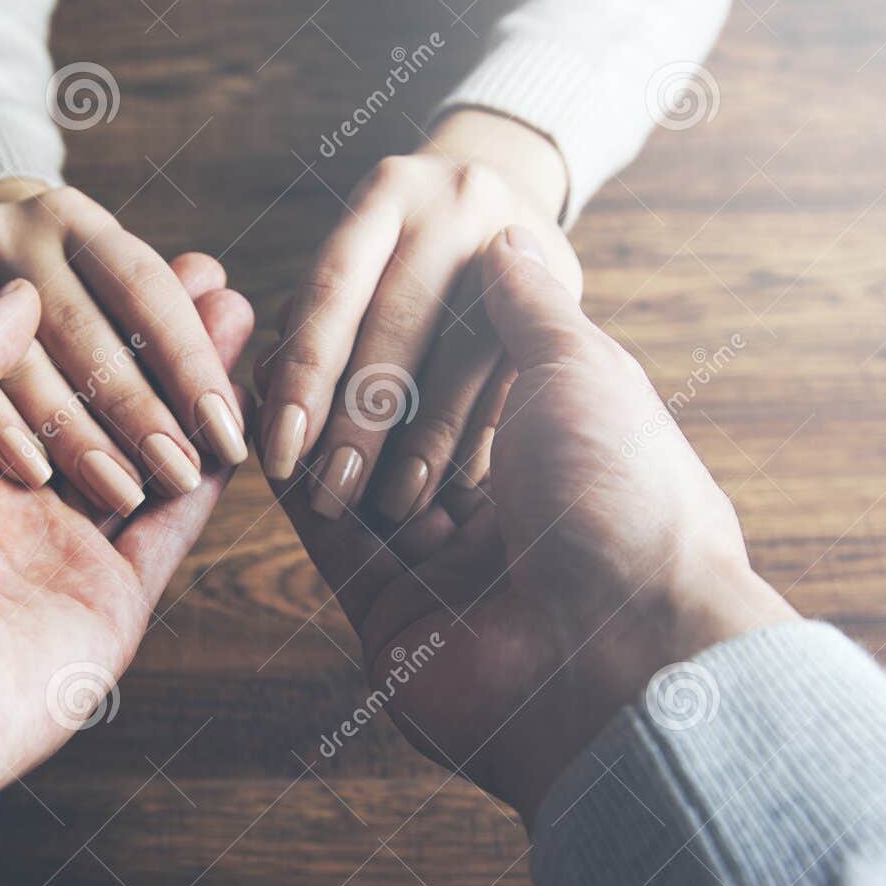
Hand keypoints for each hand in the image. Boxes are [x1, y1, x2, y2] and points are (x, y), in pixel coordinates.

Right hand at [0, 179, 247, 516]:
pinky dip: (6, 434)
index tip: (228, 426)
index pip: (145, 291)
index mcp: (71, 217)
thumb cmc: (65, 282)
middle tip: (183, 470)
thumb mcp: (112, 277)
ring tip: (129, 490)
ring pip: (26, 370)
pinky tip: (42, 475)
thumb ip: (173, 306)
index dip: (191, 362)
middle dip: (140, 411)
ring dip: (82, 437)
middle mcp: (10, 238)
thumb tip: (231, 304)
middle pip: (86, 335)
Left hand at [0, 265, 254, 877]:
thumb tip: (22, 296)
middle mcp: (1, 507)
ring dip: (195, 392)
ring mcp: (57, 558)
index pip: (34, 373)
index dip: (90, 317)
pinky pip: (170, 529)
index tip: (141, 261)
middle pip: (98, 409)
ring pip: (145, 459)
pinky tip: (242, 407)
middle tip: (213, 278)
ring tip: (241, 318)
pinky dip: (212, 472)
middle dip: (156, 345)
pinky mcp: (107, 608)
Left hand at [258, 110, 582, 523]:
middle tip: (333, 495)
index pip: (333, 292)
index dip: (306, 377)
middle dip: (361, 422)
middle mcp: (453, 203)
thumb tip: (275, 405)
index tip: (282, 454)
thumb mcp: (359, 260)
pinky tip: (452, 488)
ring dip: (426, 443)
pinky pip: (511, 376)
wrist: (514, 192)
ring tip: (396, 507)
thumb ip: (318, 321)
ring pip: (462, 359)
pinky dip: (477, 436)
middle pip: (397, 326)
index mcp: (387, 192)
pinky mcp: (564, 282)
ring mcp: (515, 237)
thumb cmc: (404, 252)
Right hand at [264, 228, 795, 826]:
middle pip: (409, 435)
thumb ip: (528, 307)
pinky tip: (264, 430)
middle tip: (297, 333)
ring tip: (268, 371)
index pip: (469, 379)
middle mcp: (504, 514)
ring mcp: (446, 569)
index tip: (370, 288)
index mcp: (560, 453)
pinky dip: (295, 487)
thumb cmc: (621, 497)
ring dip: (315, 432)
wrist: (618, 648)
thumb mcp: (584, 370)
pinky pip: (332, 541)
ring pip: (362, 486)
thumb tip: (506, 238)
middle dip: (353, 388)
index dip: (417, 335)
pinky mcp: (392, 615)